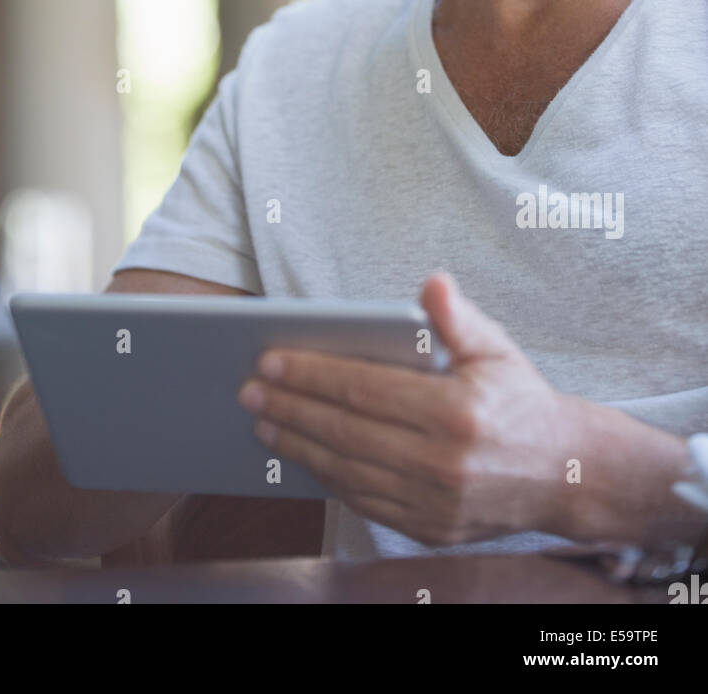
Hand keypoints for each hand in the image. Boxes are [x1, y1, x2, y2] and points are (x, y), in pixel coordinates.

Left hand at [237, 273, 583, 545]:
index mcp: (455, 412)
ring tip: (264, 425)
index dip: (310, 375)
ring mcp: (435, 503)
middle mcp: (443, 463)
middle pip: (345, 432)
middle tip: (248, 393)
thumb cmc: (521, 400)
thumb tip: (431, 283)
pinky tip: (304, 457)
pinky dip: (329, 479)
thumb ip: (458, 318)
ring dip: (298, 447)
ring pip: (348, 472)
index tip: (269, 362)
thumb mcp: (496, 349)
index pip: (363, 389)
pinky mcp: (430, 530)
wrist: (564, 473)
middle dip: (289, 410)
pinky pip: (365, 502)